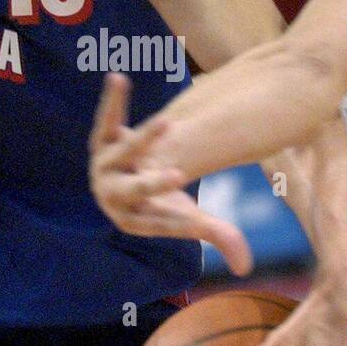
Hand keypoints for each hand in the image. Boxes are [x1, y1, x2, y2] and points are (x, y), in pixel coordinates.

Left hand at [88, 73, 252, 275]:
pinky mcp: (102, 140)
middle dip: (152, 184)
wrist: (130, 178)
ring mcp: (104, 166)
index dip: (173, 219)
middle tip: (179, 176)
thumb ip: (218, 237)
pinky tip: (119, 78)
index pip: (154, 221)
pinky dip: (113, 102)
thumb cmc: (163, 203)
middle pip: (131, 189)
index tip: (195, 217)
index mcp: (131, 220)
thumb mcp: (190, 218)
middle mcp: (112, 194)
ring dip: (145, 138)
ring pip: (123, 152)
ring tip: (170, 124)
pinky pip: (107, 120)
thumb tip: (245, 267)